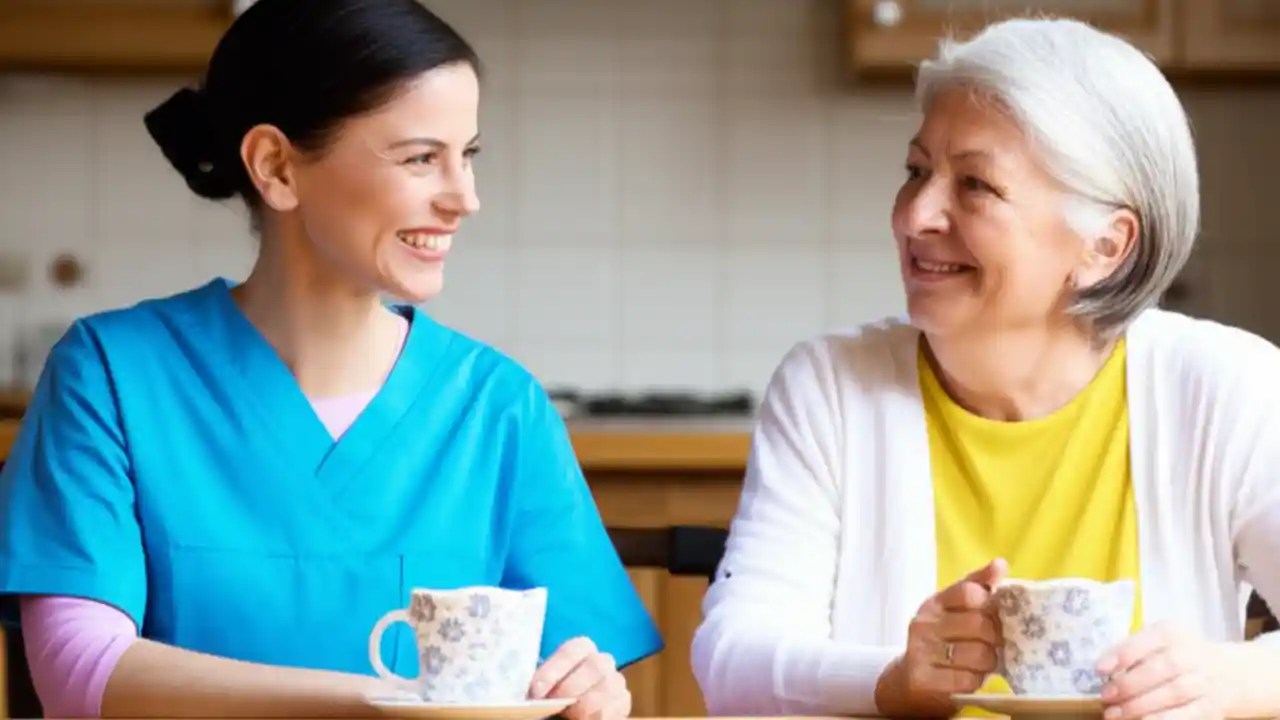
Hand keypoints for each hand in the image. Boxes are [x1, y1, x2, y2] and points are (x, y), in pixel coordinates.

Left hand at [529, 637, 629, 719]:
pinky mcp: (623, 702)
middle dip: (571, 687)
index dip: (553, 670)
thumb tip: (530, 694)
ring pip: (610, 685)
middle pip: (596, 665)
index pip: (572, 650)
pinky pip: (618, 705)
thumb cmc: (552, 698)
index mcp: (580, 650)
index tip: (536, 691)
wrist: (567, 710)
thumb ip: (540, 687)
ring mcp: (616, 681)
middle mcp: (602, 661)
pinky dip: (600, 715)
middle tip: (553, 704)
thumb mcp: (543, 689)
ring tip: (570, 715)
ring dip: (586, 704)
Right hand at [875, 558, 1007, 716]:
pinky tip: (969, 677)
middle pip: (979, 625)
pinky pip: (968, 680)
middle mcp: (924, 624)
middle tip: (994, 644)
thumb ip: (978, 586)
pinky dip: (976, 681)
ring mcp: (921, 652)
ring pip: (978, 654)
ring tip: (983, 662)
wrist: (909, 680)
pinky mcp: (924, 680)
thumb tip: (1000, 564)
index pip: (968, 591)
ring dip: (989, 662)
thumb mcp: (956, 610)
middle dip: (995, 638)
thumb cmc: (943, 641)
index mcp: (935, 603)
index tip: (992, 614)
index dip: (988, 603)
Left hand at [1098, 624, 1226, 719]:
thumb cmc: (1179, 655)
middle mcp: (1192, 655)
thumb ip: (1133, 650)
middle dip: (1129, 684)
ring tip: (1114, 714)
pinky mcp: (1210, 707)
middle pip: (1161, 668)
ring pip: (1173, 693)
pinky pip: (1187, 715)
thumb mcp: (1159, 642)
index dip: (1124, 654)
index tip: (1099, 670)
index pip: (1151, 638)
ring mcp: (1203, 682)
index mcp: (1173, 633)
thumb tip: (1103, 669)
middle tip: (1106, 696)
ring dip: (1139, 706)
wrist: (1230, 673)